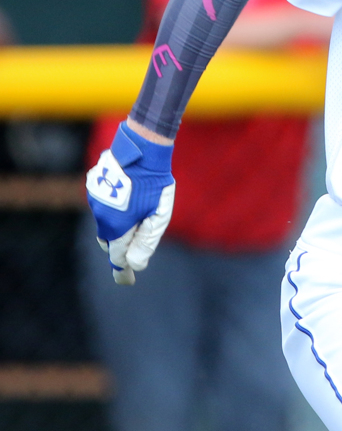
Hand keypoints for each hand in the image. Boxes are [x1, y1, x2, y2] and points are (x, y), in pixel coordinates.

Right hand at [85, 123, 174, 285]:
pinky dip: (114, 212)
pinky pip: (103, 207)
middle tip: (132, 258)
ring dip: (117, 229)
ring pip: (105, 223)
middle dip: (120, 250)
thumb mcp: (157, 215)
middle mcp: (100, 215)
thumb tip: (135, 264)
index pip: (118, 256)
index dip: (123, 271)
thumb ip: (146, 241)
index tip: (128, 281)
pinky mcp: (95, 187)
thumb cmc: (154, 183)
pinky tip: (128, 203)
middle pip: (109, 241)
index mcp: (116, 226)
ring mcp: (95, 200)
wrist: (141, 149)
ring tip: (133, 228)